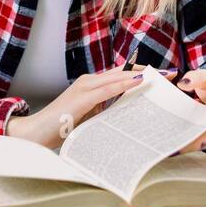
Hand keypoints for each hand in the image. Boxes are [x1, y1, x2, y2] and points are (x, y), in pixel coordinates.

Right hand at [5, 67, 178, 148]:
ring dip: (141, 75)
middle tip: (170, 74)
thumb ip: (104, 114)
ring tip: (161, 76)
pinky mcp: (81, 97)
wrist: (34, 134)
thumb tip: (126, 117)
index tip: (162, 77)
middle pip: (123, 72)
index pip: (120, 77)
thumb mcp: (89, 120)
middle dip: (148, 72)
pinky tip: (138, 82)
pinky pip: (107, 88)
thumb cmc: (60, 129)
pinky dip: (123, 84)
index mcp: (91, 87)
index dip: (141, 75)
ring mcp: (84, 87)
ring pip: (117, 77)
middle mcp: (88, 82)